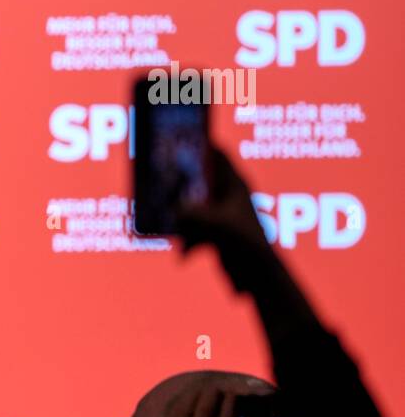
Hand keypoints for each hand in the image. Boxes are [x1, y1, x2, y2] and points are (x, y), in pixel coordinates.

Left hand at [137, 384, 237, 416]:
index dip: (234, 398)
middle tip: (224, 387)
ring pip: (188, 402)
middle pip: (208, 401)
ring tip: (207, 388)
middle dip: (217, 390)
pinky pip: (172, 411)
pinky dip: (182, 400)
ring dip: (199, 391)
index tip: (238, 394)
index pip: (228, 412)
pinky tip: (187, 397)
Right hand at [177, 146, 273, 288]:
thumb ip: (192, 214)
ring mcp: (221, 215)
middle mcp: (227, 197)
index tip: (178, 139)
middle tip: (158, 179)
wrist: (259, 277)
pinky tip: (185, 254)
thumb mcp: (216, 225)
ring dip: (180, 219)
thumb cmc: (246, 244)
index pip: (218, 155)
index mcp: (235, 185)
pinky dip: (187, 241)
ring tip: (173, 227)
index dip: (200, 143)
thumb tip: (172, 208)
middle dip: (179, 184)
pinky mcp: (215, 234)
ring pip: (191, 207)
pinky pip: (192, 230)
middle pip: (198, 179)